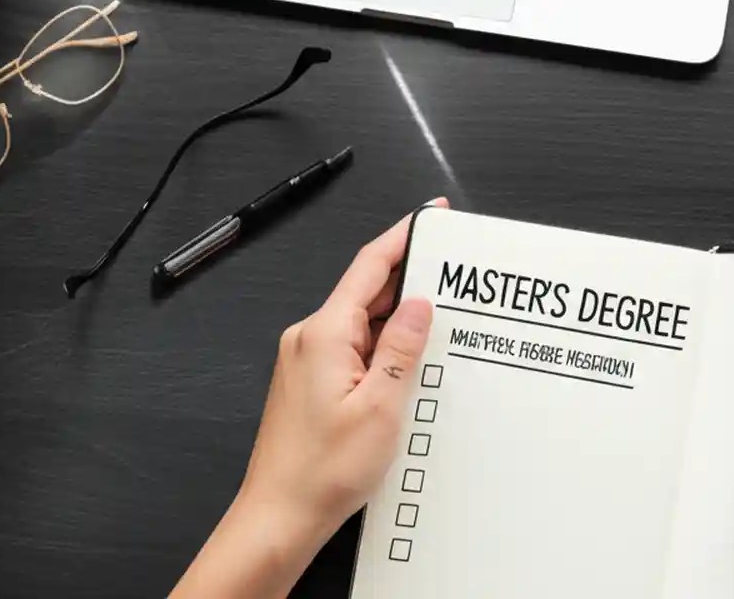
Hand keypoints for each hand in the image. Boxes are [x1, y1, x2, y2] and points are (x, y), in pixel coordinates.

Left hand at [171, 199, 445, 598]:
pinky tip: (408, 365)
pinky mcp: (311, 382)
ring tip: (440, 327)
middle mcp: (310, 338)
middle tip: (454, 280)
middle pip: (366, 292)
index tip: (429, 216)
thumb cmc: (322, 471)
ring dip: (398, 322)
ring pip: (361, 323)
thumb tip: (418, 305)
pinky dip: (383, 348)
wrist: (279, 516)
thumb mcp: (382, 406)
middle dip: (410, 282)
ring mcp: (307, 360)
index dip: (403, 236)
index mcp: (324, 333)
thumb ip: (403, 348)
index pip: (369, 266)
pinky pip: (353, 349)